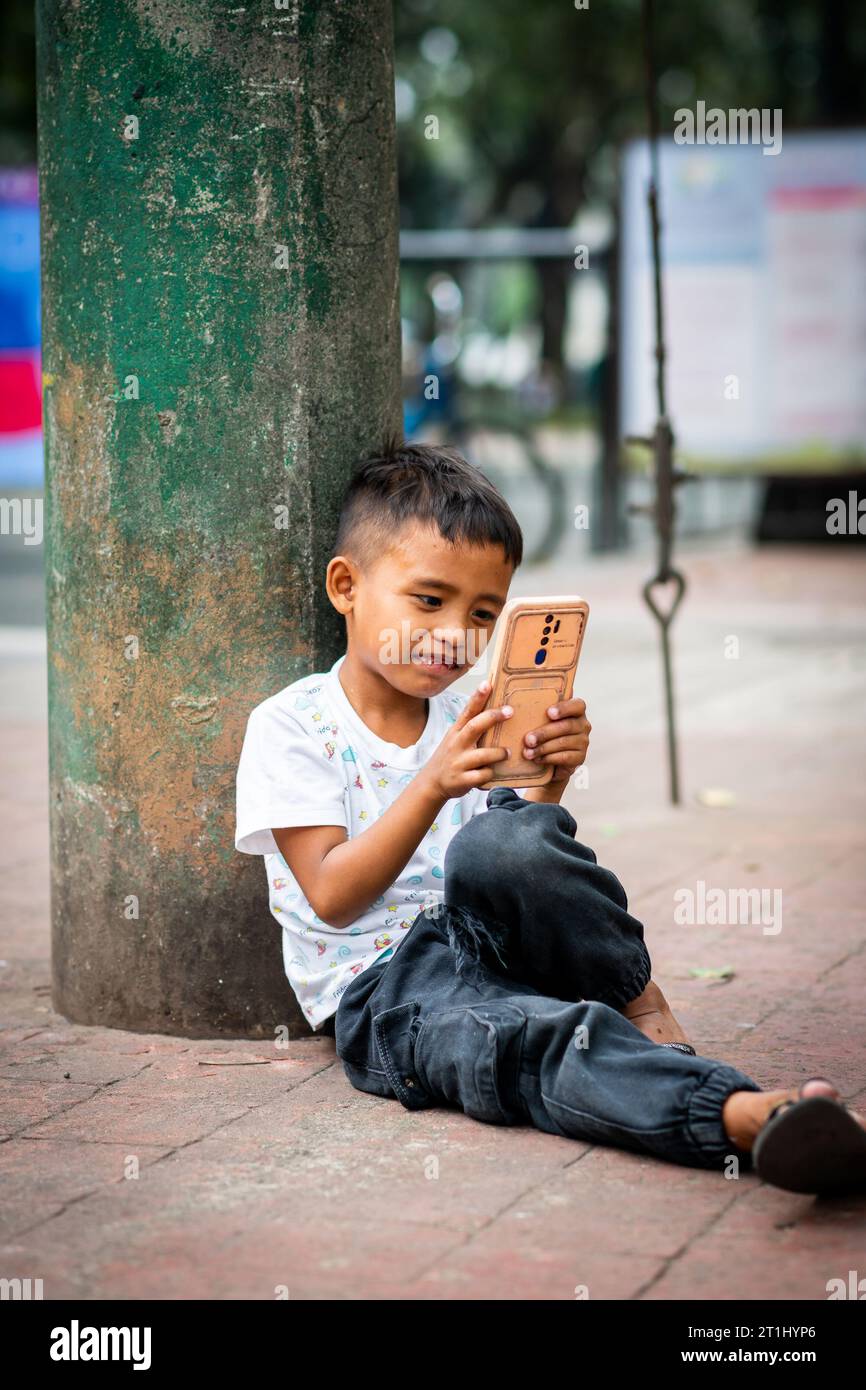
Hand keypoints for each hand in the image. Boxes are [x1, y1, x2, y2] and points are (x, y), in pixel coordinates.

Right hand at [420, 680, 512, 800]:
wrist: (432, 783)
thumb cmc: (450, 757)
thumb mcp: (455, 738)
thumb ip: (472, 726)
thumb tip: (497, 710)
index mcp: (456, 731)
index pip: (468, 711)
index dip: (478, 697)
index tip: (488, 684)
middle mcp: (456, 744)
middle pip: (474, 726)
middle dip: (493, 717)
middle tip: (510, 711)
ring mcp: (459, 762)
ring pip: (483, 754)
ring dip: (499, 753)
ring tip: (507, 752)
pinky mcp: (463, 780)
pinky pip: (482, 775)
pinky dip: (490, 773)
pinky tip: (491, 772)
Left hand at [522, 697, 590, 786]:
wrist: (552, 761)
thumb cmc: (544, 735)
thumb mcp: (541, 720)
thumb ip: (537, 710)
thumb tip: (511, 703)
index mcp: (576, 711)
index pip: (577, 705)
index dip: (564, 708)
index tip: (549, 713)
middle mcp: (583, 725)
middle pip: (567, 726)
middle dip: (545, 733)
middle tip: (528, 739)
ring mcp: (583, 742)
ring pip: (563, 743)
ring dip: (543, 748)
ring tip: (527, 752)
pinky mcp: (580, 758)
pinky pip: (564, 757)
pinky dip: (549, 758)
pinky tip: (537, 759)